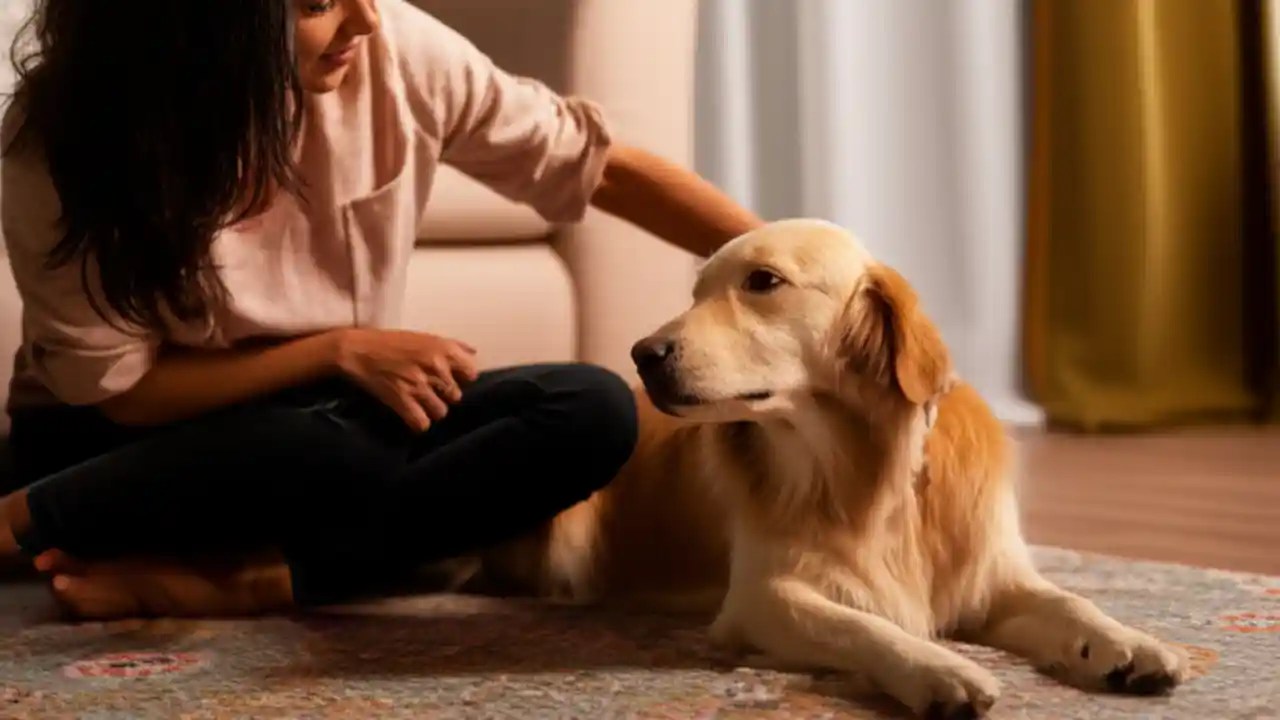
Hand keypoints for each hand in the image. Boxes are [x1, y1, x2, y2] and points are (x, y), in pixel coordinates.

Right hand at [333, 328, 478, 430]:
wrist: (357, 349)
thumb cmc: (390, 341)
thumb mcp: (424, 336)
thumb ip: (452, 345)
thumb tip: (474, 352)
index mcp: (443, 349)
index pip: (471, 373)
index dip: (461, 378)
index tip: (449, 379)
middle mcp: (435, 367)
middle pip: (455, 396)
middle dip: (443, 395)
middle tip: (428, 390)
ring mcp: (419, 385)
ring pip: (441, 411)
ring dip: (430, 410)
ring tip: (417, 402)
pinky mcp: (402, 400)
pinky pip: (422, 423)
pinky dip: (417, 422)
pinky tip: (410, 414)